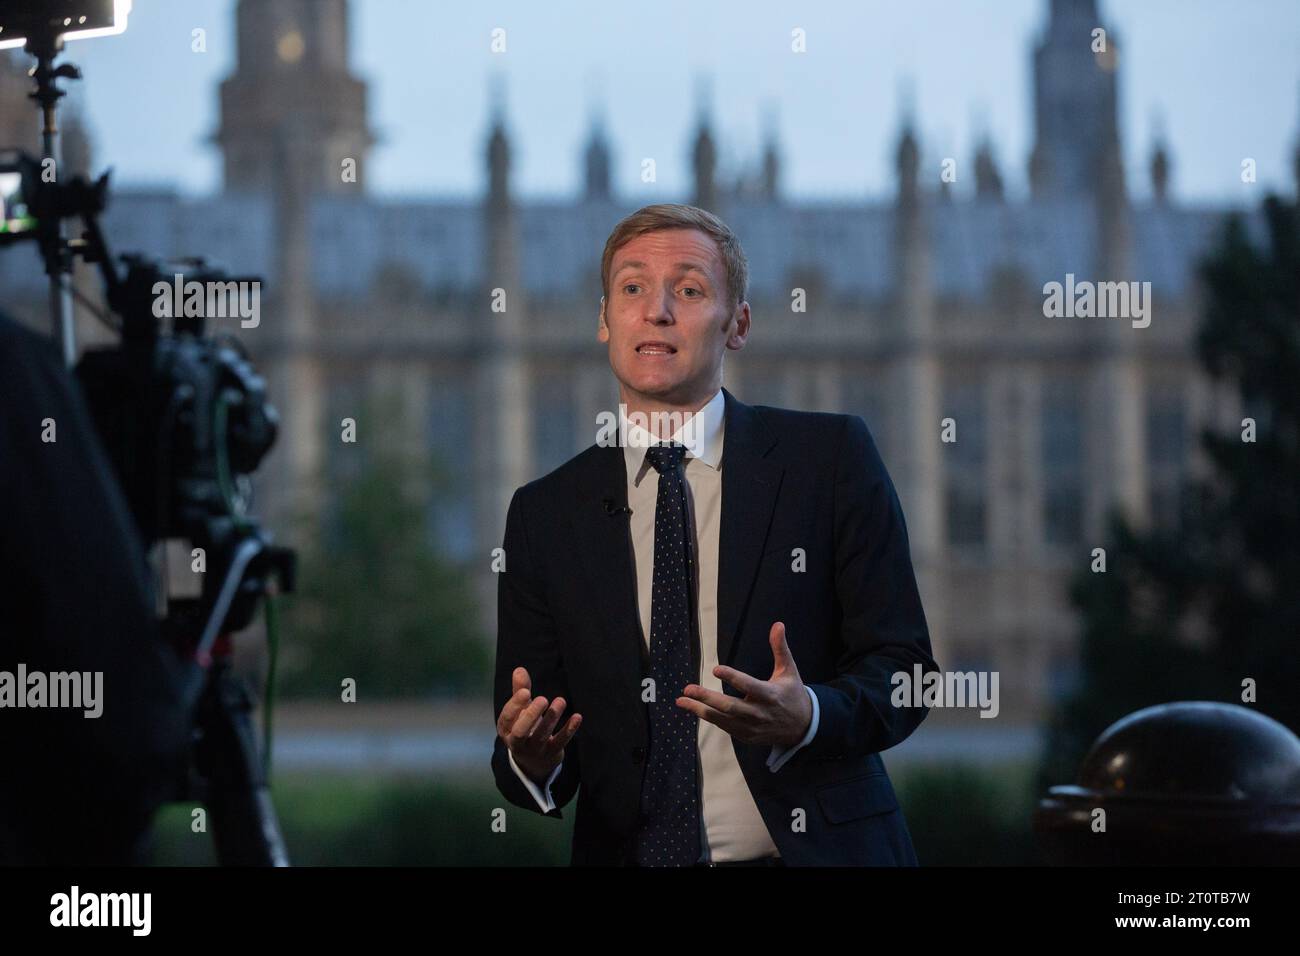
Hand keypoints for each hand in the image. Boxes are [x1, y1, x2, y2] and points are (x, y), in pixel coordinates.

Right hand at [497, 666, 580, 784]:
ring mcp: (534, 750)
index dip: (515, 705)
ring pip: (542, 736)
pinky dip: (569, 730)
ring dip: (551, 718)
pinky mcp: (551, 754)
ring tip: (561, 701)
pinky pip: (560, 742)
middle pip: (521, 732)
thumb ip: (519, 691)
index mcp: (506, 729)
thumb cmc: (525, 728)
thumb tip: (519, 669)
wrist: (534, 762)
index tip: (526, 691)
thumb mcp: (520, 711)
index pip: (506, 718)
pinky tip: (578, 716)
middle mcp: (517, 742)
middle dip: (531, 715)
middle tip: (542, 699)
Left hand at [676, 621, 811, 746]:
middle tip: (688, 689)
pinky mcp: (747, 736)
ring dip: (700, 710)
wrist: (803, 727)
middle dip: (706, 698)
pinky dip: (709, 718)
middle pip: (729, 706)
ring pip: (722, 719)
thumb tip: (778, 624)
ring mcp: (752, 727)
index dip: (732, 677)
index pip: (749, 686)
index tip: (716, 669)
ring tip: (682, 701)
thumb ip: (780, 648)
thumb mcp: (789, 671)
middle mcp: (759, 713)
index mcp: (770, 695)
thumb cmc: (792, 694)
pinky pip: (724, 727)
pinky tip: (695, 709)